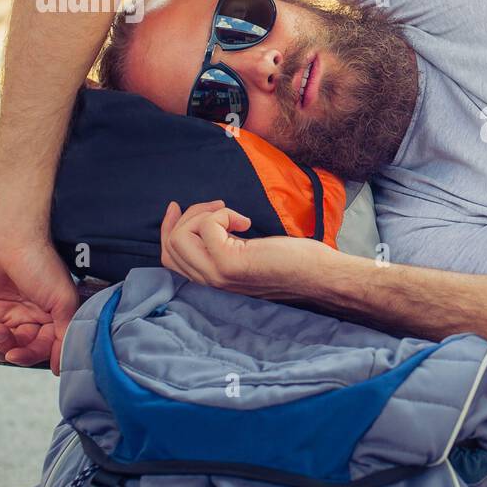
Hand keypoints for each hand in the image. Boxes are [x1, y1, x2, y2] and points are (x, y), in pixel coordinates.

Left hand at [0, 227, 78, 374]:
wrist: (10, 239)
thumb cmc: (41, 265)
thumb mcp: (62, 300)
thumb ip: (65, 333)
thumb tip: (60, 367)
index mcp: (55, 318)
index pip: (47, 348)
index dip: (34, 355)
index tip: (21, 354)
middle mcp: (34, 320)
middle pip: (23, 350)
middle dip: (12, 347)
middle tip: (4, 334)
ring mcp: (11, 317)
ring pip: (2, 347)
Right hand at [159, 200, 328, 300]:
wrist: (317, 275)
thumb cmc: (292, 261)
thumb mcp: (248, 254)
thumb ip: (224, 246)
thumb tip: (208, 223)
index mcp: (212, 278)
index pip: (170, 258)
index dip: (169, 229)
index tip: (176, 207)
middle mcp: (210, 280)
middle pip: (171, 246)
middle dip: (187, 216)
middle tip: (217, 206)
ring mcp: (217, 273)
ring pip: (181, 237)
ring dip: (203, 213)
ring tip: (231, 213)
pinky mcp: (229, 262)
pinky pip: (207, 226)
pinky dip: (223, 214)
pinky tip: (246, 222)